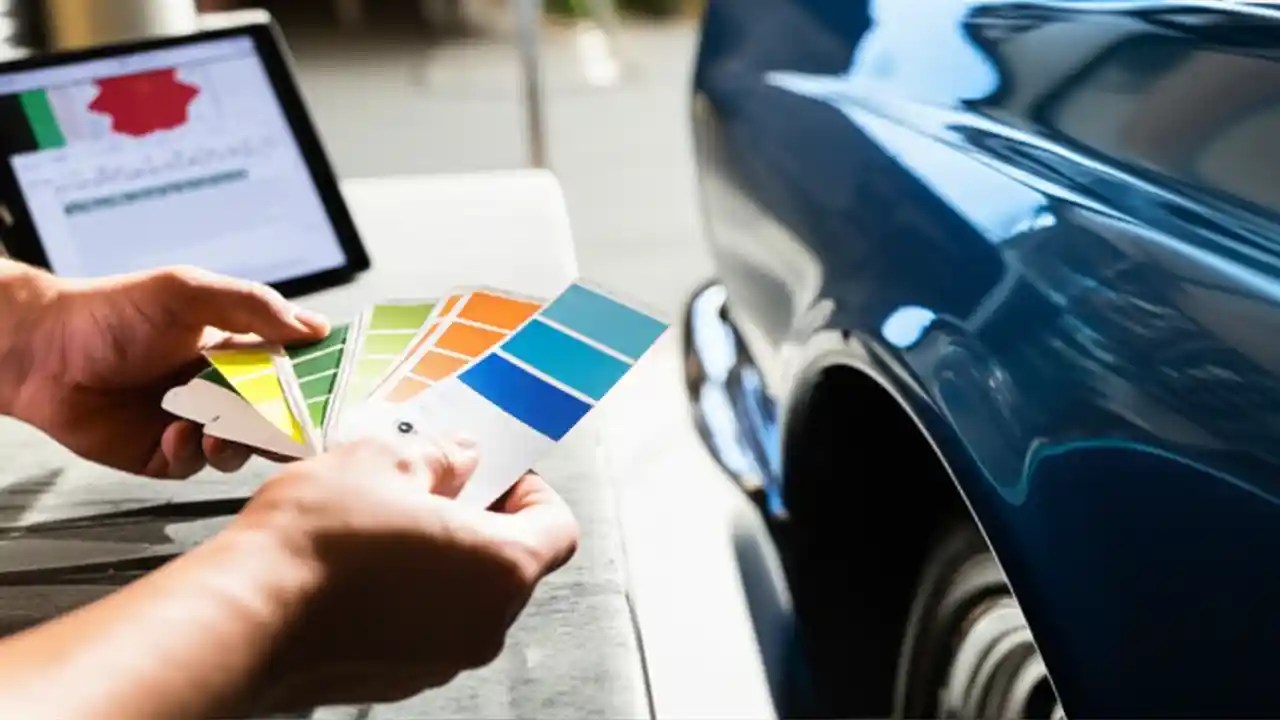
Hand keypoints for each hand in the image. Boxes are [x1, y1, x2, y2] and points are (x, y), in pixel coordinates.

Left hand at [0, 263, 328, 476]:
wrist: (41, 352)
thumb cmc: (111, 313)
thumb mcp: (189, 292)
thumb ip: (252, 306)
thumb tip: (313, 326)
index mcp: (236, 348)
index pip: (292, 369)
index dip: (313, 382)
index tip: (329, 392)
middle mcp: (221, 389)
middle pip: (276, 418)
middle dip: (284, 426)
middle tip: (286, 428)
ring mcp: (195, 423)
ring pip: (242, 448)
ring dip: (237, 442)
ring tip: (217, 430)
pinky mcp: (164, 454)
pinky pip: (196, 464)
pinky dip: (190, 451)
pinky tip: (173, 431)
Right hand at [0, 437, 578, 718]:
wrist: (243, 618)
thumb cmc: (313, 545)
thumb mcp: (384, 460)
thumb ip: (438, 455)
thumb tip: (458, 456)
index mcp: (501, 568)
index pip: (557, 526)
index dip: (529, 490)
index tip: (494, 471)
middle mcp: (483, 624)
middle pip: (513, 563)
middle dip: (479, 519)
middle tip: (432, 486)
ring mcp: (441, 659)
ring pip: (465, 596)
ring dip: (442, 558)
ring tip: (386, 521)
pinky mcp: (399, 677)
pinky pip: (426, 626)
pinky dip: (410, 595)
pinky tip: (361, 565)